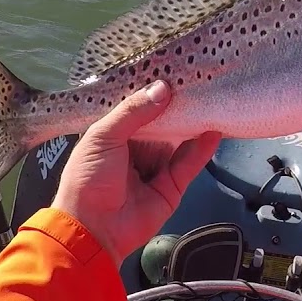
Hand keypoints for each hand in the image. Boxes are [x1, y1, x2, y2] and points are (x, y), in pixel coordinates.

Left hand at [51, 80, 221, 266]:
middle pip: (164, 123)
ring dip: (194, 125)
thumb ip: (133, 112)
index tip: (174, 71)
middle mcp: (138, 149)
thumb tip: (163, 88)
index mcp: (116, 135)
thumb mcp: (103, 136)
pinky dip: (202, 149)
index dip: (154, 93)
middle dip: (179, 107)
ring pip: (180, 141)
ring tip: (212, 102)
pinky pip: (189, 164)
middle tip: (200, 82)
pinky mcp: (171, 187)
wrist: (93, 229)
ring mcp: (156, 167)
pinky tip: (213, 131)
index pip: (139, 109)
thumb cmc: (88, 178)